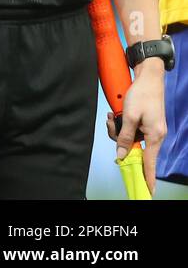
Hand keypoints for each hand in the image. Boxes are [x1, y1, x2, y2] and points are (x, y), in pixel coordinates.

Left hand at [105, 60, 166, 194]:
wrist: (148, 77)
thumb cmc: (141, 95)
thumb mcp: (129, 116)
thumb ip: (124, 137)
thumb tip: (121, 155)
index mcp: (154, 136)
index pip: (150, 163)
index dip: (147, 177)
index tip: (146, 190)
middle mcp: (155, 135)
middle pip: (134, 149)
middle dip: (118, 139)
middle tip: (112, 122)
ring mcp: (151, 130)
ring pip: (129, 139)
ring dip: (117, 129)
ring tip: (112, 115)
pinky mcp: (146, 124)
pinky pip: (131, 131)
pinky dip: (121, 124)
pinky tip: (114, 114)